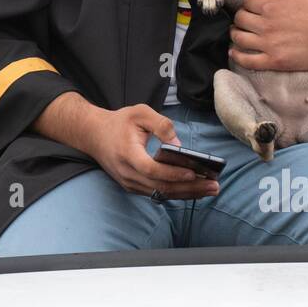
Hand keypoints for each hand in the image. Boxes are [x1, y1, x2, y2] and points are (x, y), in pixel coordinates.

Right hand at [85, 105, 219, 200]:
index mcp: (128, 153)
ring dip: (187, 194)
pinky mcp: (132, 187)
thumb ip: (161, 124)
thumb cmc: (119, 122)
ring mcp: (129, 183)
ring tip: (210, 190)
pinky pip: (157, 193)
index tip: (194, 172)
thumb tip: (179, 144)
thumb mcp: (140, 112)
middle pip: (161, 186)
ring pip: (161, 193)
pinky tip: (194, 190)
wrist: (93, 135)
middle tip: (214, 186)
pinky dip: (176, 192)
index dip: (173, 173)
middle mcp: (127, 173)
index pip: (151, 169)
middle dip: (190, 188)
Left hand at [228, 0, 307, 70]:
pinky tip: (234, 52)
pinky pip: (247, 61)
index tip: (254, 5)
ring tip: (238, 32)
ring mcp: (269, 45)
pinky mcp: (274, 61)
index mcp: (271, 6)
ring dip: (236, 34)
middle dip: (241, 17)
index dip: (249, 2)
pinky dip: (237, 56)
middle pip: (240, 20)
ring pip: (239, 39)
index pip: (247, 2)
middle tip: (246, 18)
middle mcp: (266, 26)